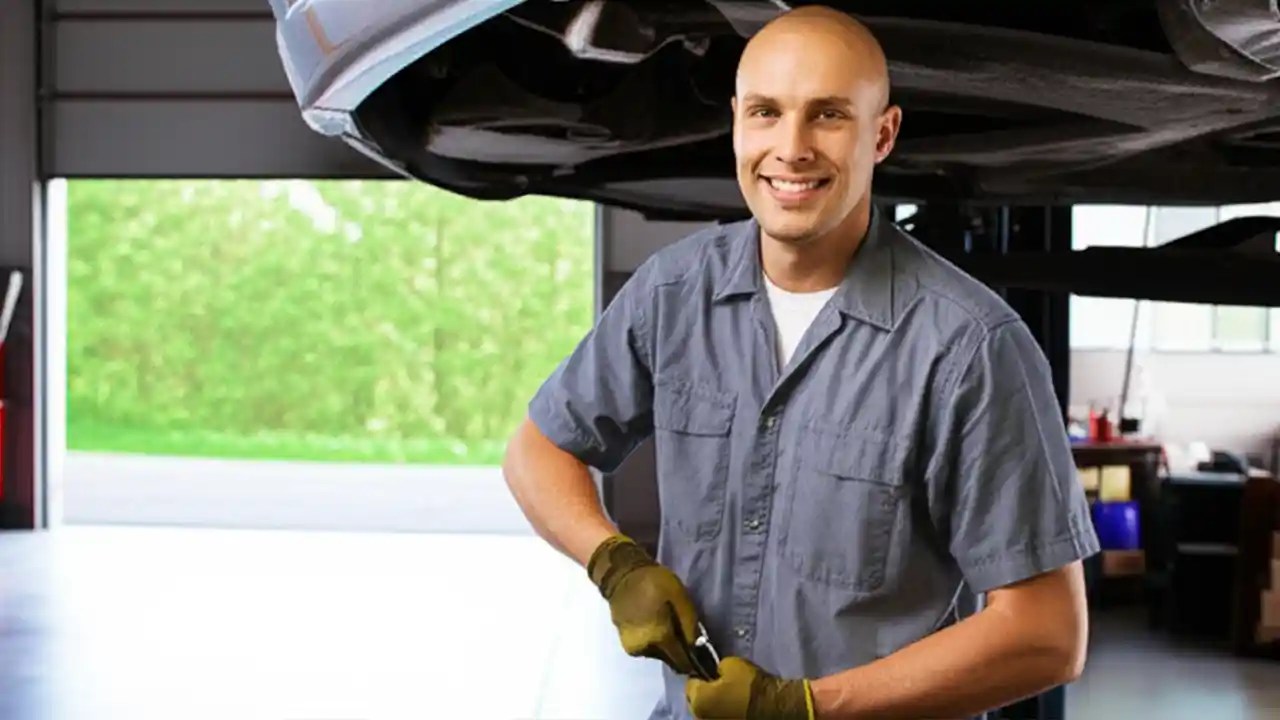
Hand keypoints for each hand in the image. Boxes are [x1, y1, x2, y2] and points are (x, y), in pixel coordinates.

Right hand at [587, 534, 701, 674]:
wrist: (621, 573)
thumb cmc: (654, 582)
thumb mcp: (680, 598)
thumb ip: (690, 625)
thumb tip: (697, 648)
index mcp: (659, 638)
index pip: (680, 662)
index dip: (692, 663)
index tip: (701, 660)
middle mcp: (644, 648)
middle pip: (668, 659)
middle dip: (677, 652)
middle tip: (684, 637)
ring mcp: (632, 646)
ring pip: (656, 653)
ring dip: (663, 646)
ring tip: (668, 628)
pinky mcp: (624, 640)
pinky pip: (645, 646)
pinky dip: (652, 640)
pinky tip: (655, 626)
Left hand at [685, 656, 813, 719]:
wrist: (775, 707)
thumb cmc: (750, 684)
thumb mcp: (730, 664)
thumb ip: (716, 668)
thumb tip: (715, 673)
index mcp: (698, 701)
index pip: (690, 682)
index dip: (700, 673)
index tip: (709, 670)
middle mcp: (700, 718)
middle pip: (696, 701)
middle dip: (704, 692)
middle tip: (718, 683)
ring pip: (707, 713)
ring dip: (714, 706)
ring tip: (728, 697)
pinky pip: (720, 718)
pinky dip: (724, 714)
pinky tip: (735, 707)